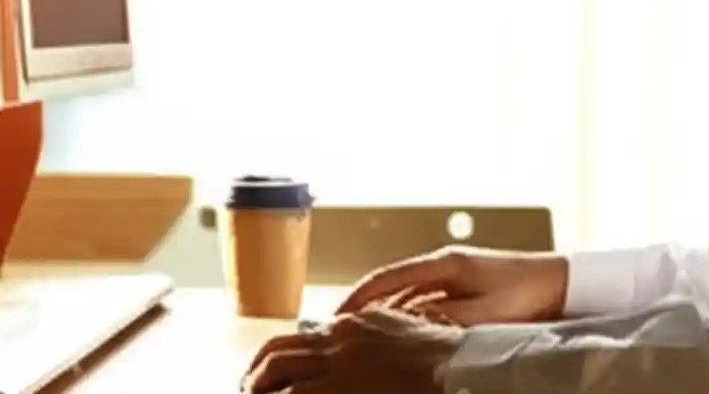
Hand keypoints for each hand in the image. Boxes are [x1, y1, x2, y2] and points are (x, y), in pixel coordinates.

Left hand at [242, 308, 462, 392]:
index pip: (306, 336)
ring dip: (258, 385)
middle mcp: (338, 337)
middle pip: (278, 348)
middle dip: (257, 369)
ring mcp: (334, 363)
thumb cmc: (447, 356)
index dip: (283, 355)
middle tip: (250, 387)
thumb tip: (385, 332)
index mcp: (356, 322)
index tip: (274, 371)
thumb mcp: (413, 332)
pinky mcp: (334, 389)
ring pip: (274, 370)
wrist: (457, 368)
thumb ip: (388, 331)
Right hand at [336, 246, 568, 325]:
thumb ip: (443, 318)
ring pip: (409, 295)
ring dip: (386, 312)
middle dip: (364, 306)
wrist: (562, 283)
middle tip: (339, 332)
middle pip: (394, 285)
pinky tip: (401, 333)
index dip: (359, 297)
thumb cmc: (527, 294)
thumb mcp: (483, 312)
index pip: (389, 277)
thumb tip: (404, 323)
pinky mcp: (467, 287)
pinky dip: (409, 315)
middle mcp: (446, 265)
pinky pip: (426, 301)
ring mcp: (456, 275)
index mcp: (446, 263)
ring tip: (362, 336)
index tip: (336, 318)